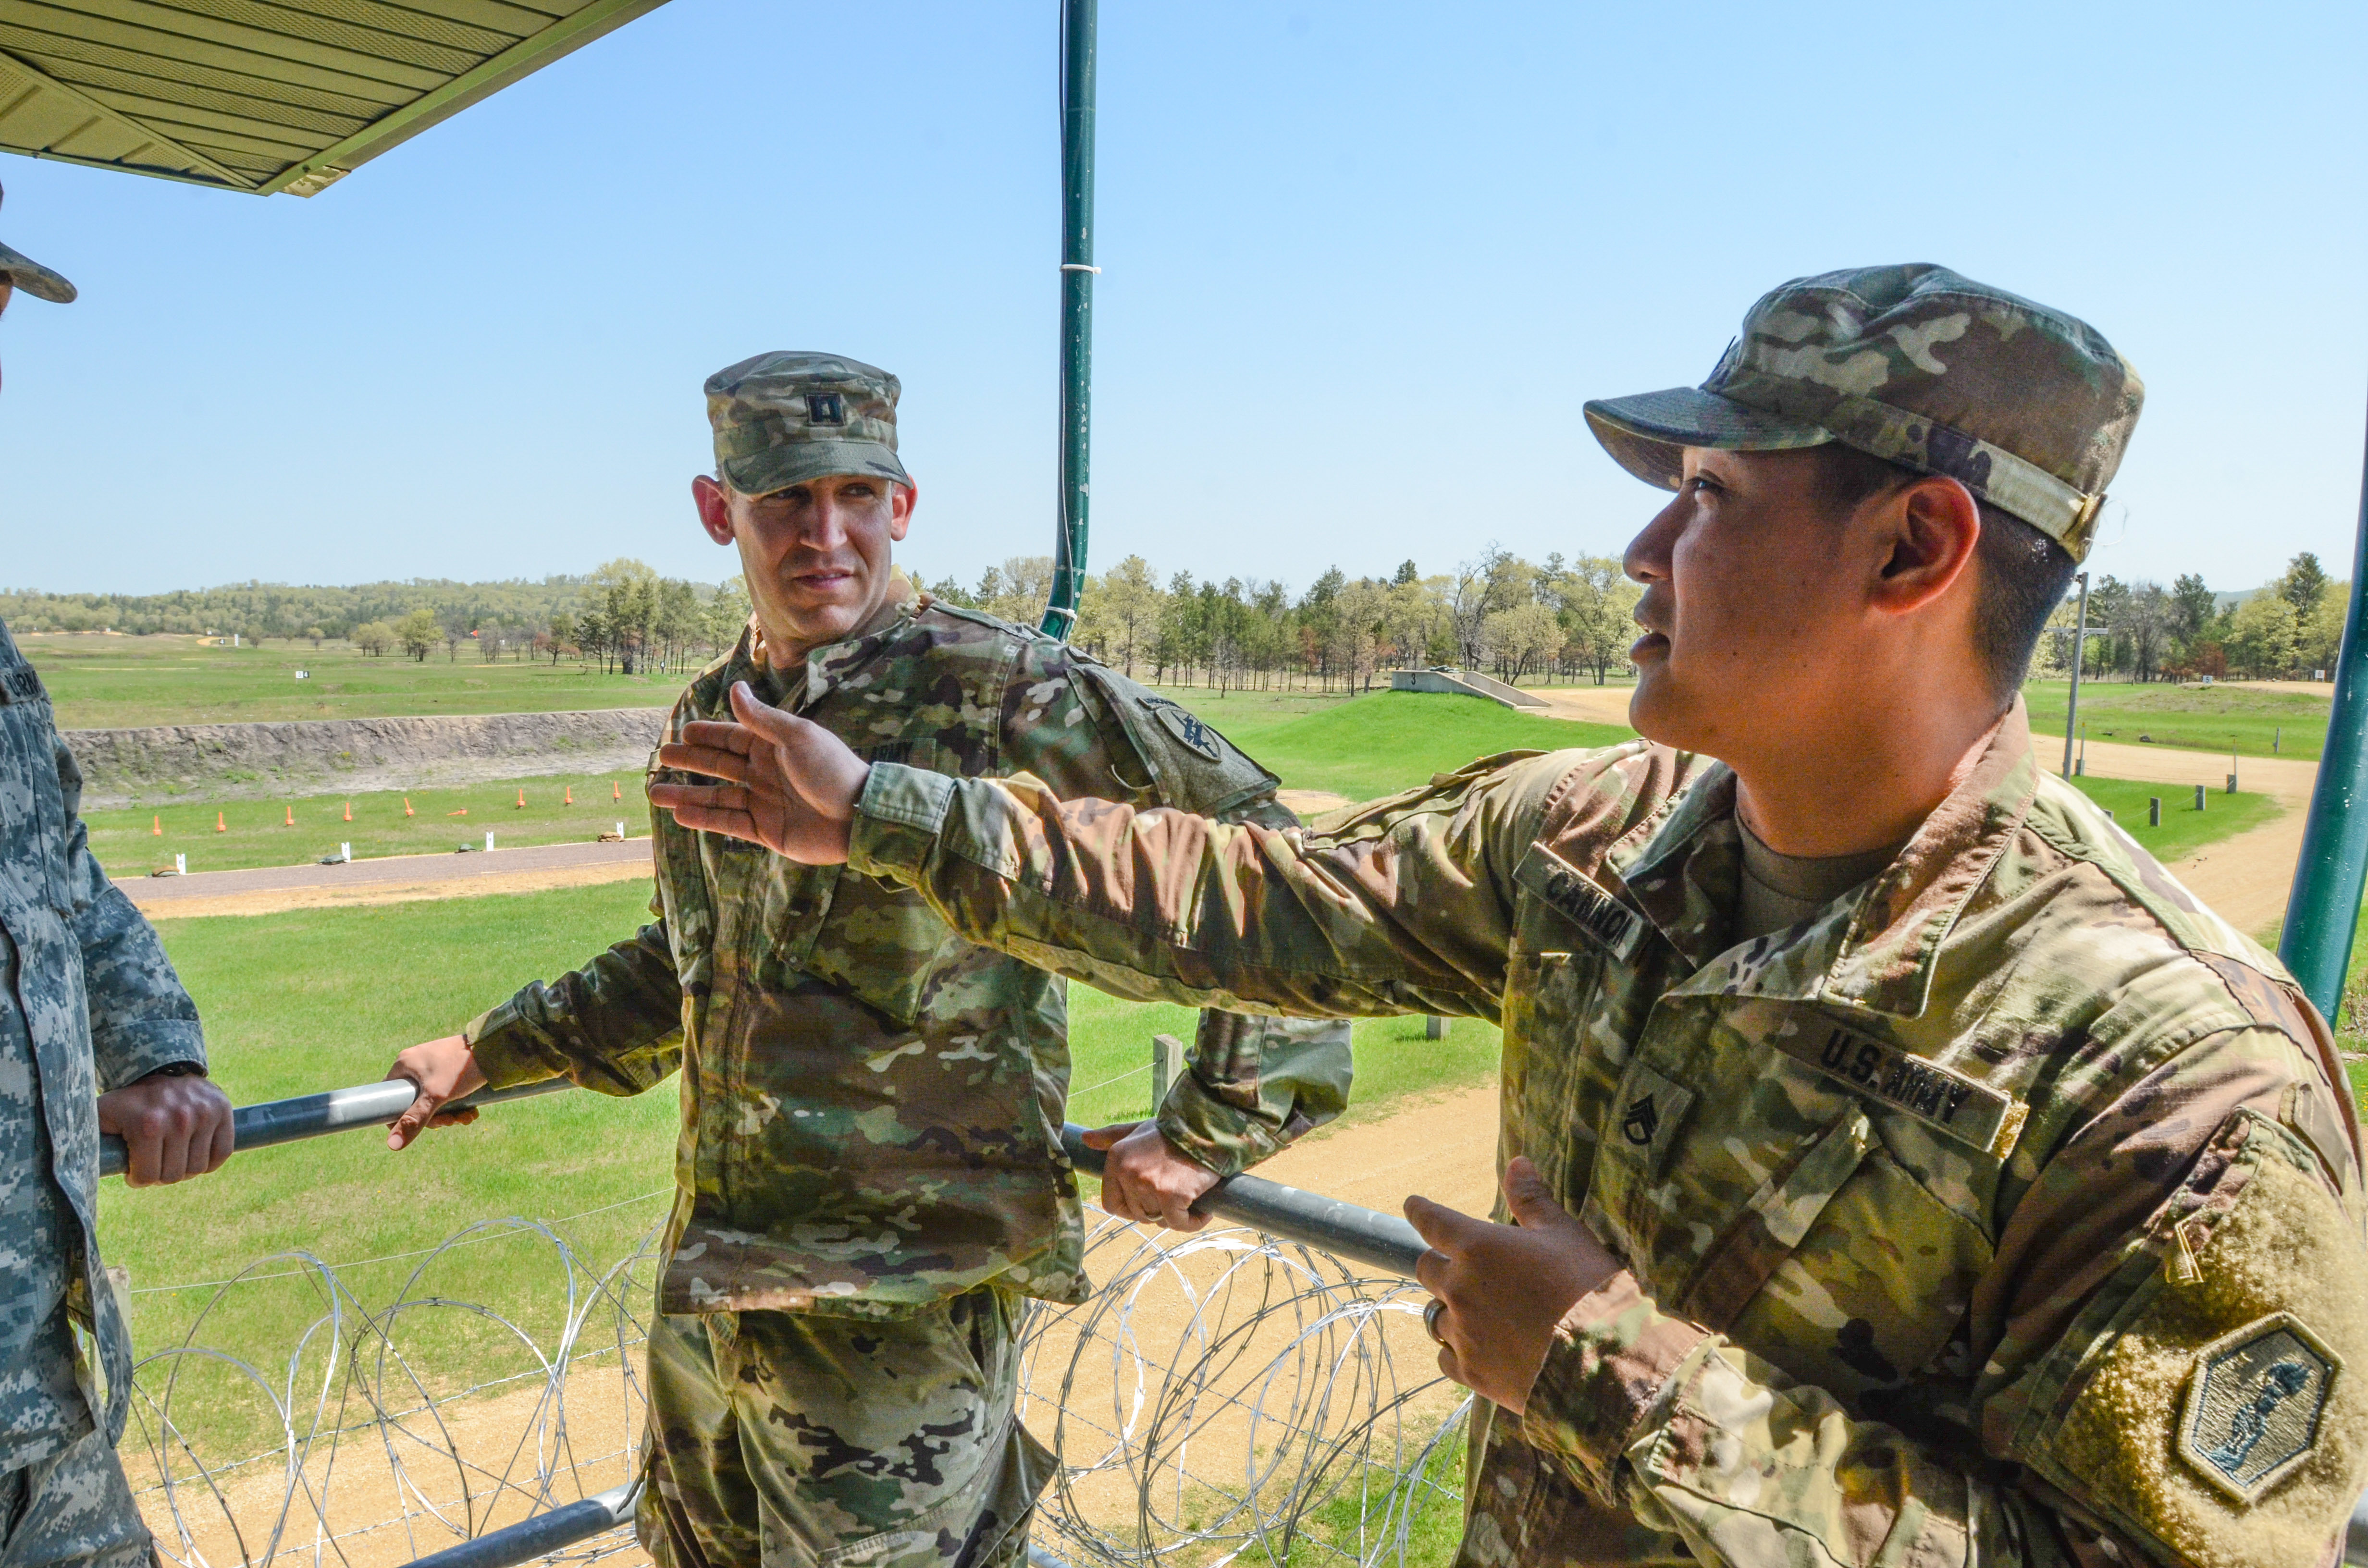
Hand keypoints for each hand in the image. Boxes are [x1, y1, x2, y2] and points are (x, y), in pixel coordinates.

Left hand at [97, 1070, 233, 1186]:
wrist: (164, 1069)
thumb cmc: (128, 1102)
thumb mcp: (102, 1116)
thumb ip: (85, 1138)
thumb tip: (67, 1165)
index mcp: (147, 1124)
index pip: (148, 1178)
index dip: (139, 1178)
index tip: (136, 1168)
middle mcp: (179, 1118)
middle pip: (173, 1176)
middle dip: (161, 1173)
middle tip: (154, 1160)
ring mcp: (204, 1114)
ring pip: (197, 1169)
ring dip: (184, 1167)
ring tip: (172, 1154)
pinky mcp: (223, 1111)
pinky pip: (221, 1154)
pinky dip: (209, 1160)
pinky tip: (194, 1151)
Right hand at [385, 1035, 486, 1149]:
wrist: (495, 1049)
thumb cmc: (461, 1069)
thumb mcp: (436, 1097)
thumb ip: (414, 1120)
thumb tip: (392, 1145)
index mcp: (404, 1064)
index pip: (389, 1097)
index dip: (400, 1117)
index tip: (419, 1127)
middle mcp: (416, 1063)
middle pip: (415, 1102)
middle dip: (435, 1117)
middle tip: (452, 1121)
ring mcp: (434, 1065)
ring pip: (434, 1099)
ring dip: (450, 1113)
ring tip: (467, 1117)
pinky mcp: (451, 1068)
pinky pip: (447, 1092)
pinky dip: (458, 1104)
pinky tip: (472, 1111)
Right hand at [648, 682, 869, 862]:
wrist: (859, 816)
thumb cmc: (832, 770)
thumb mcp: (797, 737)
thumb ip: (761, 718)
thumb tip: (735, 688)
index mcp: (774, 747)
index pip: (733, 737)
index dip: (708, 734)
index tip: (682, 731)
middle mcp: (766, 773)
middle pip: (720, 765)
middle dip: (691, 761)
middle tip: (662, 757)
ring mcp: (765, 802)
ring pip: (718, 797)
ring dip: (688, 794)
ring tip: (656, 792)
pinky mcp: (766, 831)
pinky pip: (729, 823)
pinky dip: (705, 818)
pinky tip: (681, 813)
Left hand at [1083, 1120, 1221, 1230]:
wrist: (1206, 1127)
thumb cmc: (1173, 1130)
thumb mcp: (1138, 1131)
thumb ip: (1112, 1137)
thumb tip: (1086, 1139)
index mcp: (1116, 1159)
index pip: (1111, 1203)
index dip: (1130, 1209)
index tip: (1148, 1204)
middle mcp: (1128, 1173)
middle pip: (1138, 1214)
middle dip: (1157, 1210)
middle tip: (1176, 1196)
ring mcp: (1149, 1185)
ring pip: (1159, 1219)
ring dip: (1176, 1215)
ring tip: (1190, 1198)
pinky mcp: (1171, 1195)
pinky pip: (1178, 1223)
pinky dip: (1193, 1221)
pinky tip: (1203, 1210)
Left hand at [1406, 1156, 1625, 1413]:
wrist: (1604, 1359)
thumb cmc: (1588, 1287)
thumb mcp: (1564, 1233)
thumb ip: (1532, 1199)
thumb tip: (1517, 1162)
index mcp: (1477, 1246)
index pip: (1431, 1221)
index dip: (1420, 1211)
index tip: (1412, 1206)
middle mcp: (1459, 1287)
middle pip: (1426, 1269)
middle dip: (1440, 1265)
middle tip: (1462, 1269)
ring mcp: (1462, 1332)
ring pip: (1435, 1316)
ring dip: (1451, 1310)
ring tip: (1477, 1314)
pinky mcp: (1471, 1373)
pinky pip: (1445, 1357)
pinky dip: (1458, 1351)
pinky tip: (1480, 1351)